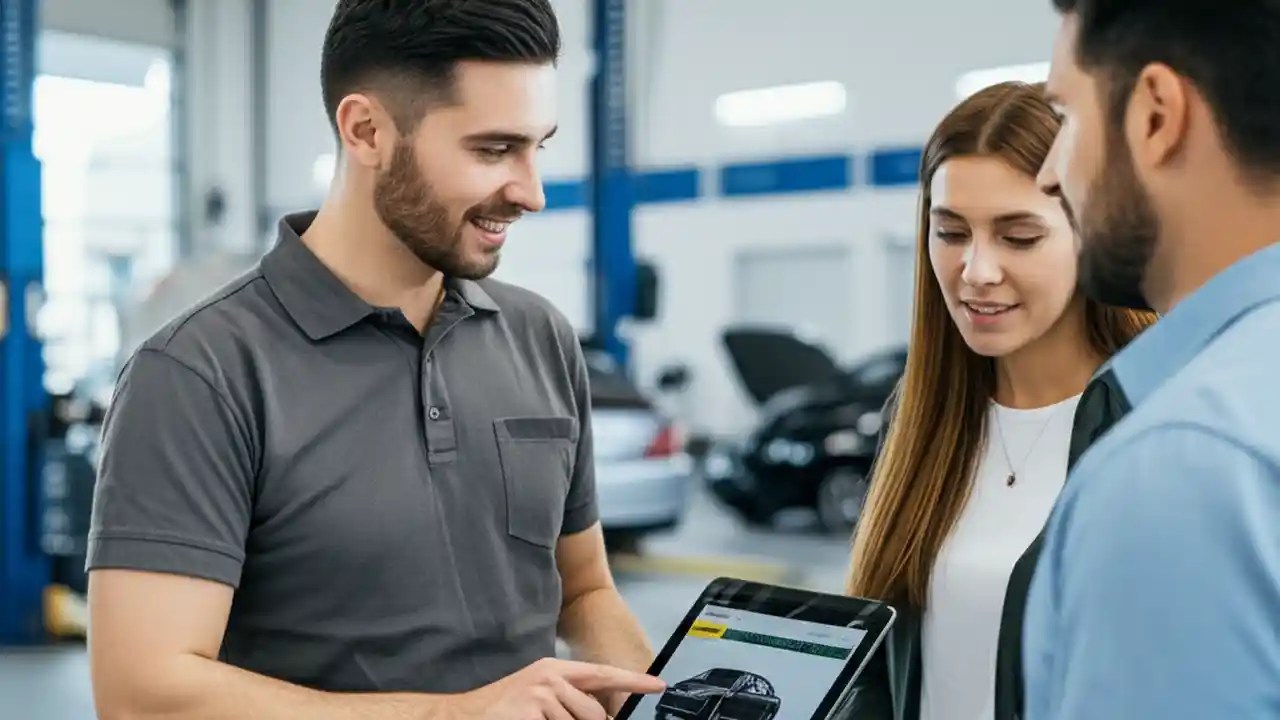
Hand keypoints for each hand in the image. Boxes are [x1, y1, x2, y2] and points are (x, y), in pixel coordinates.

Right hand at [459, 657, 665, 719]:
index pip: (603, 675)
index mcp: (553, 670)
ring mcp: (540, 695)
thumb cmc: (501, 710)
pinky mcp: (532, 712)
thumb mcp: (537, 695)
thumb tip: (600, 713)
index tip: (659, 686)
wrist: (461, 717)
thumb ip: (569, 698)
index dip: (634, 681)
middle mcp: (549, 677)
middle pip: (595, 713)